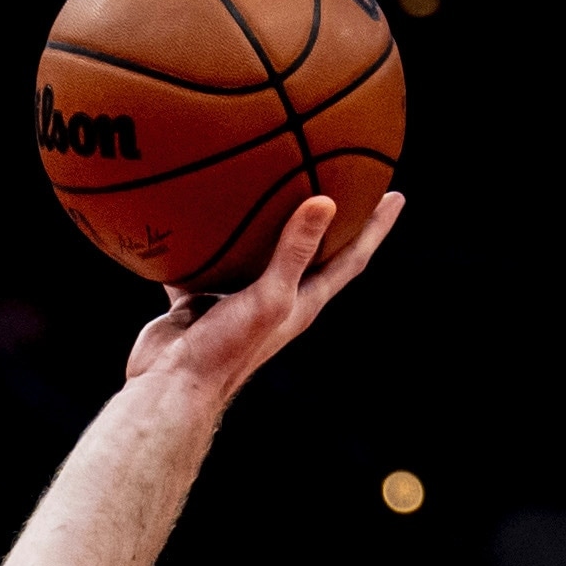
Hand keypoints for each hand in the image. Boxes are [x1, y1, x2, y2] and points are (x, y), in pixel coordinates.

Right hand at [124, 189, 402, 407]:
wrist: (170, 387)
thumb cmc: (225, 351)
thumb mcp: (267, 298)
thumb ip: (293, 252)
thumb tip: (325, 201)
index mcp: (302, 302)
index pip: (350, 259)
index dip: (375, 227)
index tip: (396, 195)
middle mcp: (276, 299)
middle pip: (313, 252)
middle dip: (332, 218)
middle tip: (347, 179)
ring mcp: (238, 299)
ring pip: (260, 251)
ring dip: (271, 221)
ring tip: (276, 183)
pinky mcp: (202, 299)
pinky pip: (209, 258)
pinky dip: (206, 235)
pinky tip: (198, 209)